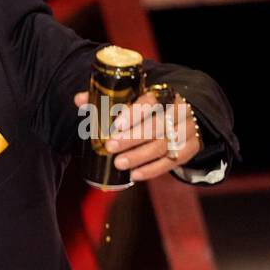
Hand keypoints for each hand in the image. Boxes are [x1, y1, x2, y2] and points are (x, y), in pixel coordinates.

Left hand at [73, 88, 201, 180]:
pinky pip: (173, 161)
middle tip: (110, 147)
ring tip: (119, 163)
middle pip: (157, 126)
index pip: (151, 101)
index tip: (116, 126)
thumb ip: (107, 99)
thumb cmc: (150, 108)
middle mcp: (179, 111)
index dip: (134, 113)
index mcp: (164, 94)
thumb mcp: (134, 99)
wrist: (184, 115)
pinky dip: (153, 169)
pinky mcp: (190, 148)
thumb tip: (79, 99)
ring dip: (140, 156)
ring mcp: (188, 130)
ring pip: (164, 145)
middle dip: (132, 138)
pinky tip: (135, 175)